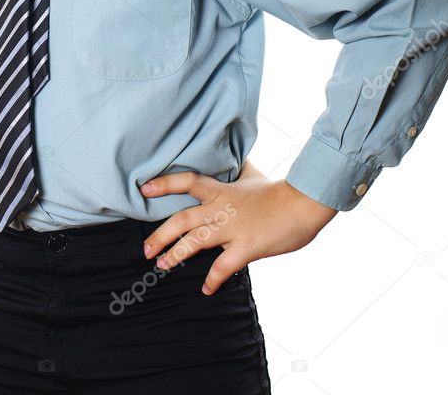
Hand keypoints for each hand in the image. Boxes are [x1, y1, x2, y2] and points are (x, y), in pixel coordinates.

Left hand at [140, 160, 338, 294]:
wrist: (303, 204)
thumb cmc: (279, 192)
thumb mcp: (254, 175)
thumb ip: (240, 170)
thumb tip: (237, 157)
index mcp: (222, 190)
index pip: (188, 182)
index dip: (164, 184)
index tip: (144, 189)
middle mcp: (222, 208)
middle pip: (183, 219)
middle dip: (161, 235)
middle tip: (146, 249)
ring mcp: (233, 228)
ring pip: (195, 241)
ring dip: (176, 255)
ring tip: (163, 266)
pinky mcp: (247, 247)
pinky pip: (222, 266)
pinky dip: (212, 280)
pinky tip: (206, 290)